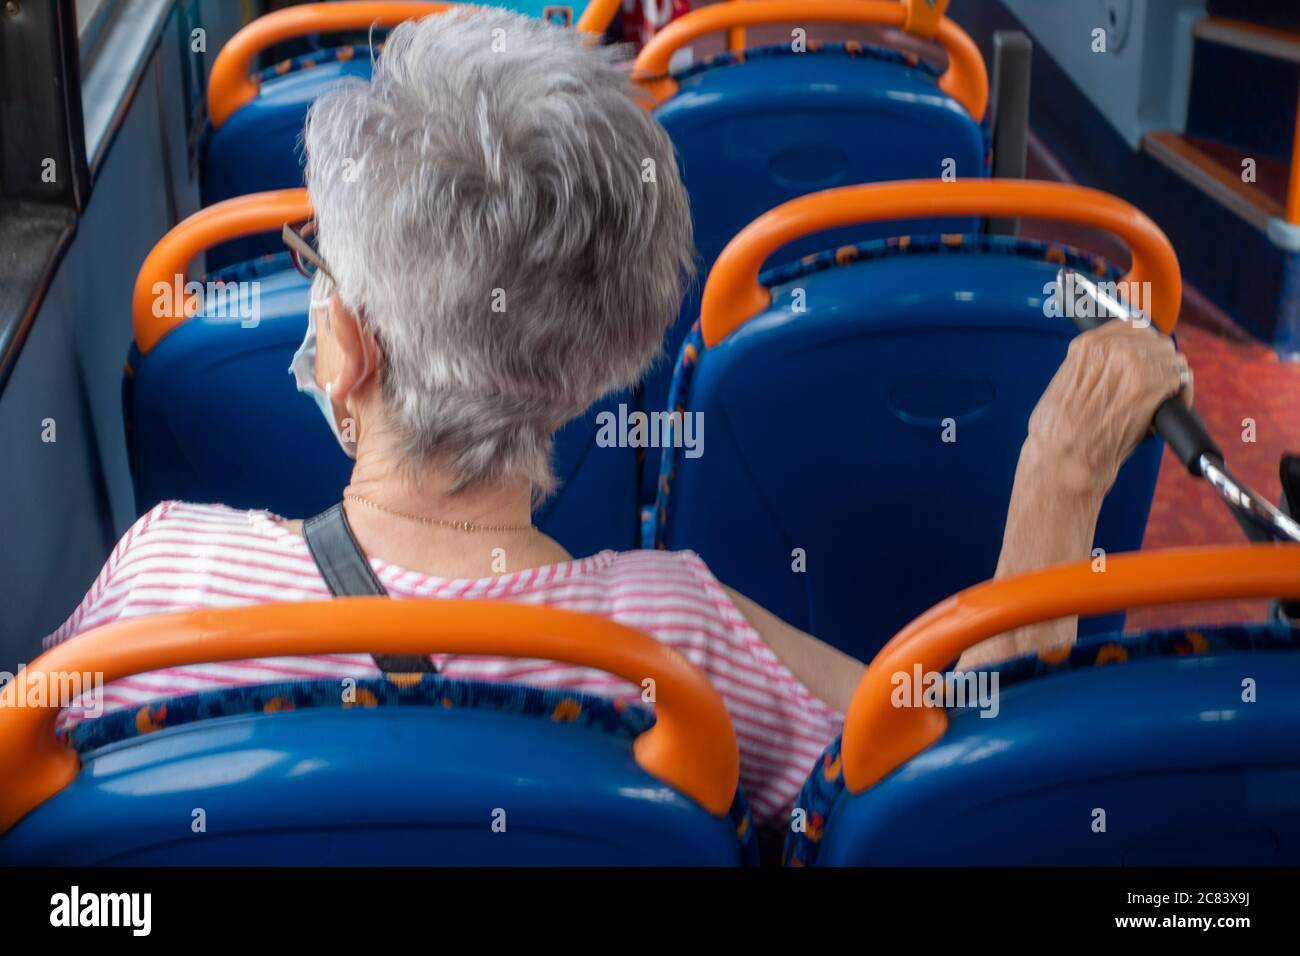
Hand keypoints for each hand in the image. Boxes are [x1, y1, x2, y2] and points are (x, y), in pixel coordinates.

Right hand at [1024, 318, 1192, 500]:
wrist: (1066, 457)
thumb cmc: (1059, 433)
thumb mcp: (1063, 387)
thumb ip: (1088, 369)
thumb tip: (1108, 373)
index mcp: (1088, 346)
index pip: (1128, 325)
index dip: (1142, 343)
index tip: (1146, 357)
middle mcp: (1113, 347)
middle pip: (1154, 340)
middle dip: (1158, 361)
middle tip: (1157, 385)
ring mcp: (1137, 362)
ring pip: (1171, 357)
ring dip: (1171, 377)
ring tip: (1165, 399)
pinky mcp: (1156, 382)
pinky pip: (1181, 378)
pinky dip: (1181, 394)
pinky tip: (1171, 408)